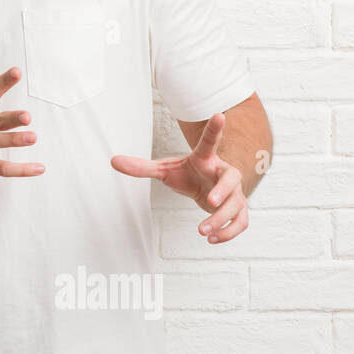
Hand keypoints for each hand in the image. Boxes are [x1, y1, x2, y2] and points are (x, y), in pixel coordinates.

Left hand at [110, 112, 246, 243]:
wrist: (207, 188)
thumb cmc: (188, 174)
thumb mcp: (164, 170)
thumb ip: (141, 167)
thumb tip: (113, 161)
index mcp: (205, 159)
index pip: (210, 142)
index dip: (215, 129)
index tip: (219, 114)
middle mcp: (223, 173)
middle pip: (231, 178)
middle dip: (223, 190)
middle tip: (210, 201)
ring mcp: (234, 191)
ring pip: (236, 204)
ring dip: (221, 219)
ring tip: (202, 231)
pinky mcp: (238, 208)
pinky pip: (241, 221)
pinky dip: (229, 232)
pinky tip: (212, 239)